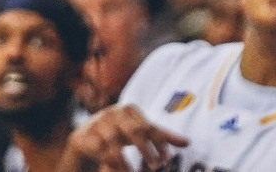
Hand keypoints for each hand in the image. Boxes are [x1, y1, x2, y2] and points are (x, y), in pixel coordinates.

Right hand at [63, 104, 187, 170]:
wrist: (87, 137)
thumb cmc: (119, 133)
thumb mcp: (140, 132)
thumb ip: (161, 136)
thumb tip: (188, 142)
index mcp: (129, 110)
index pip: (150, 126)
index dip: (160, 143)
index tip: (167, 160)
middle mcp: (113, 112)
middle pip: (134, 131)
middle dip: (146, 151)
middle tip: (155, 167)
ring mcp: (99, 123)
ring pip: (115, 141)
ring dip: (127, 160)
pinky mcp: (87, 135)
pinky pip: (101, 150)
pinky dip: (112, 161)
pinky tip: (121, 169)